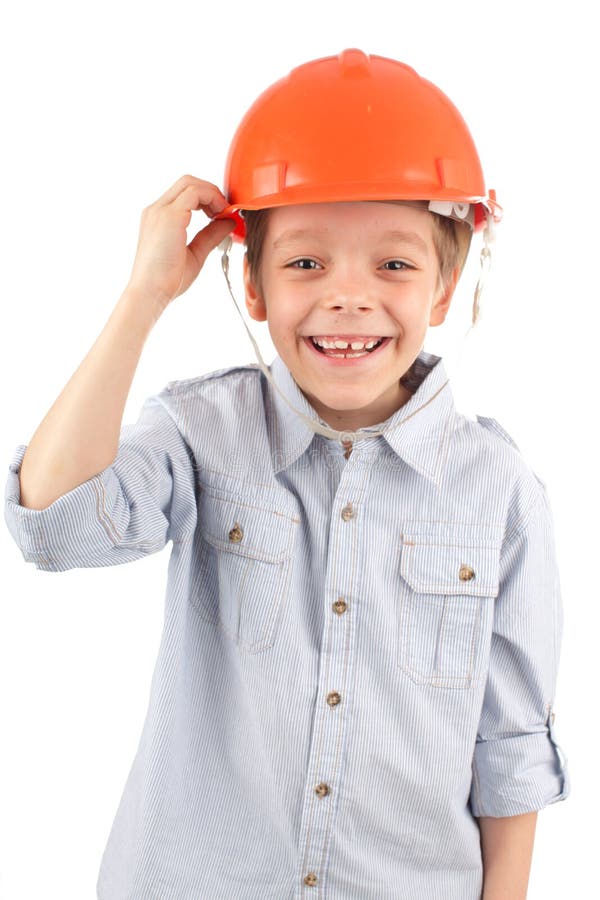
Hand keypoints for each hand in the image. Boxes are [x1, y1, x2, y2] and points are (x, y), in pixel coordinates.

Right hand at [126, 174, 235, 311]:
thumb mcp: (195, 253)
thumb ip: (210, 235)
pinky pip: (194, 192)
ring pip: (190, 183)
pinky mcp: (168, 216)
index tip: (221, 213)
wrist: (150, 293)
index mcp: (159, 218)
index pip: (184, 193)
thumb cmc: (167, 281)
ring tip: (224, 212)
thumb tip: (228, 222)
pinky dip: (212, 198)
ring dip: (212, 193)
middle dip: (210, 191)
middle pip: (187, 182)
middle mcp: (157, 210)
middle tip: (225, 210)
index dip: (207, 198)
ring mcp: (160, 211)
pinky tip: (220, 214)